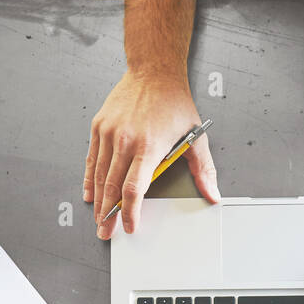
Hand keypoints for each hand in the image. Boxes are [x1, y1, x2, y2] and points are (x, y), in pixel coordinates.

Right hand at [84, 70, 219, 238]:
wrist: (153, 71)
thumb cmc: (173, 102)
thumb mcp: (195, 135)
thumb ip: (203, 169)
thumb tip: (213, 194)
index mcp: (149, 146)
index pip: (135, 188)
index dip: (130, 212)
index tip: (130, 226)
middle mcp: (125, 140)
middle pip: (113, 187)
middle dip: (109, 214)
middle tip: (106, 232)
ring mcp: (109, 132)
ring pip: (100, 175)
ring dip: (98, 200)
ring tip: (98, 218)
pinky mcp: (99, 126)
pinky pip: (92, 158)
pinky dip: (90, 178)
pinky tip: (91, 193)